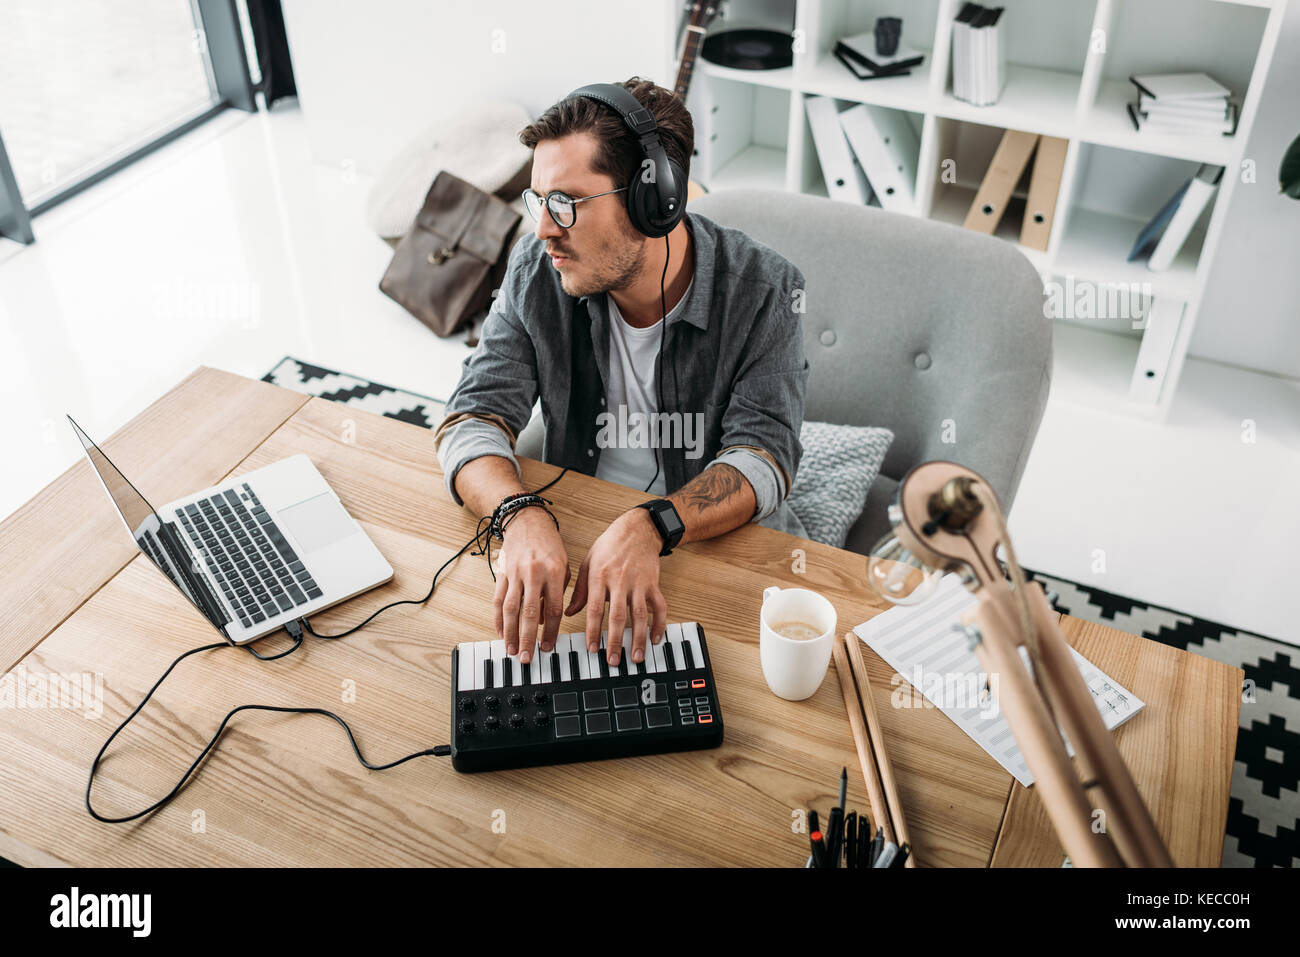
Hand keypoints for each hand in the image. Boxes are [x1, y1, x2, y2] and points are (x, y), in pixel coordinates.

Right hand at [493, 507, 569, 663]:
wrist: (527, 522)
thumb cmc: (550, 546)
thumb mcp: (564, 566)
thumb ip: (559, 593)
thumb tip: (546, 621)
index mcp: (554, 572)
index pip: (554, 608)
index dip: (551, 631)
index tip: (548, 647)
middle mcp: (534, 573)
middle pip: (530, 612)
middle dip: (527, 638)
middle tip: (526, 658)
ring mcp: (516, 573)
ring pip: (511, 609)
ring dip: (510, 633)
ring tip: (510, 650)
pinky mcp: (502, 573)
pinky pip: (498, 599)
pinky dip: (498, 618)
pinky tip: (499, 632)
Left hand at [565, 508, 667, 665]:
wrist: (637, 529)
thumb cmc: (610, 546)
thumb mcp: (588, 563)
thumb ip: (580, 590)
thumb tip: (569, 613)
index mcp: (600, 576)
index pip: (595, 609)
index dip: (594, 631)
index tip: (592, 649)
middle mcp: (620, 581)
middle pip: (618, 616)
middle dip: (615, 641)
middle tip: (613, 661)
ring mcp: (639, 583)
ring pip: (640, 615)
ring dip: (639, 638)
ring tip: (636, 656)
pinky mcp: (653, 584)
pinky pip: (659, 607)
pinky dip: (660, 624)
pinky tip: (656, 638)